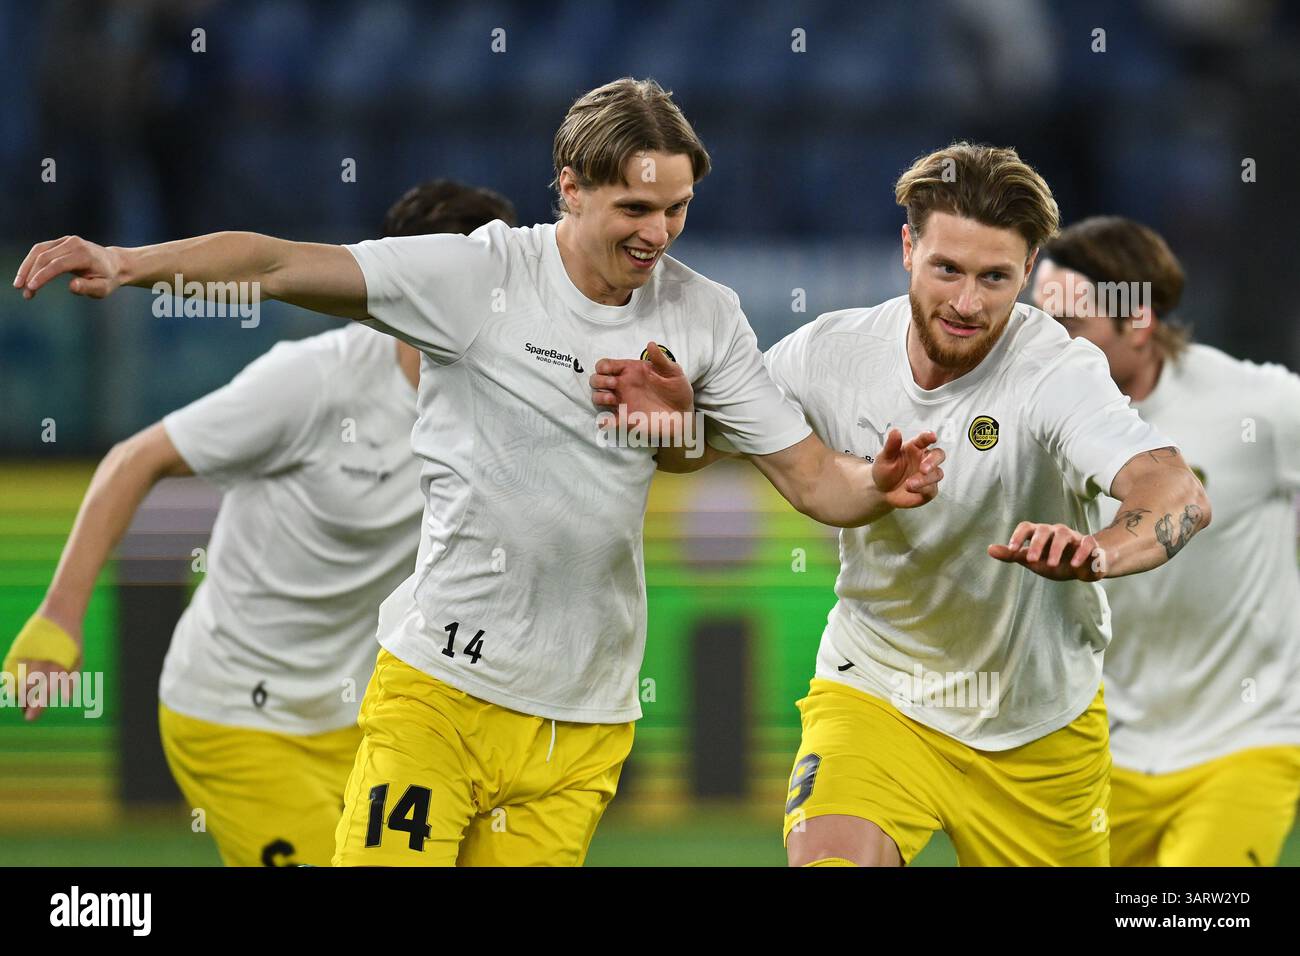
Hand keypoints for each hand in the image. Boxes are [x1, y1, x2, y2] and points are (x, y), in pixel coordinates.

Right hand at [4, 612, 83, 720]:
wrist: (60, 613)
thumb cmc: (70, 640)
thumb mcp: (77, 659)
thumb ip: (71, 680)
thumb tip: (68, 700)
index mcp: (58, 663)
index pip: (45, 689)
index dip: (36, 704)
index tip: (29, 717)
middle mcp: (41, 660)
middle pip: (27, 687)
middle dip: (25, 703)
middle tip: (28, 714)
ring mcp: (27, 654)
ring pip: (15, 680)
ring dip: (17, 695)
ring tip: (22, 703)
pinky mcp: (17, 649)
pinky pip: (10, 671)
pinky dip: (11, 682)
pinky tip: (15, 689)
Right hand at [14, 236, 124, 299]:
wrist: (115, 263)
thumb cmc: (108, 278)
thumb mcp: (103, 288)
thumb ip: (88, 288)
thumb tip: (72, 286)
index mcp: (84, 255)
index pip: (58, 264)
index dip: (43, 276)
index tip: (31, 288)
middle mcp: (73, 243)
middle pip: (45, 257)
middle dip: (32, 275)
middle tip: (25, 293)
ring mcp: (66, 240)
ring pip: (39, 251)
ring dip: (27, 268)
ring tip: (19, 285)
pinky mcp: (60, 241)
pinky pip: (40, 250)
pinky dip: (30, 262)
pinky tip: (25, 275)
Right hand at [590, 340, 693, 442]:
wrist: (684, 414)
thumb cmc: (677, 390)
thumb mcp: (673, 372)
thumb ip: (660, 359)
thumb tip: (651, 344)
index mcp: (630, 371)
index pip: (606, 365)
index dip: (603, 366)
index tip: (611, 371)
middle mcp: (623, 386)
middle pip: (596, 379)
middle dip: (599, 380)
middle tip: (614, 384)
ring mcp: (623, 403)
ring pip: (597, 397)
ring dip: (599, 397)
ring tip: (613, 399)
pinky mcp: (626, 420)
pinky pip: (607, 421)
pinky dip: (604, 422)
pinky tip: (609, 420)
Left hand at [872, 429, 944, 508]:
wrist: (881, 492)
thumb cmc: (885, 471)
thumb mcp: (884, 457)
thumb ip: (891, 445)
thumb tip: (895, 431)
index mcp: (915, 448)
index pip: (924, 439)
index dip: (929, 437)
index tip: (931, 436)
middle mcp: (924, 460)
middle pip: (938, 455)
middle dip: (933, 461)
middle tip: (923, 468)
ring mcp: (928, 475)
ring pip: (937, 474)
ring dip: (925, 479)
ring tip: (909, 484)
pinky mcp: (928, 490)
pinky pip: (931, 489)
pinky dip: (923, 489)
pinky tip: (911, 489)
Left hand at [987, 522, 1105, 580]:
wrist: (1083, 565)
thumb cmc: (1052, 560)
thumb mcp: (1031, 560)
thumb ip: (1012, 554)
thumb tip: (989, 549)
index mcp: (1039, 534)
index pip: (1026, 527)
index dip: (1018, 536)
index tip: (1012, 549)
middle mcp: (1055, 532)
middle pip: (1045, 530)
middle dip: (1037, 544)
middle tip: (1031, 560)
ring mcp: (1073, 537)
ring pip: (1064, 535)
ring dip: (1056, 549)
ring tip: (1050, 565)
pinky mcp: (1089, 545)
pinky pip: (1086, 543)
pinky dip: (1081, 553)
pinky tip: (1074, 565)